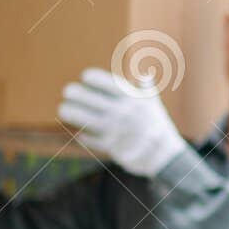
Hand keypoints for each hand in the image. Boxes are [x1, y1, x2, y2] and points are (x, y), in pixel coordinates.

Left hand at [57, 68, 187, 176]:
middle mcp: (122, 111)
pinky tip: (79, 132)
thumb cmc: (158, 125)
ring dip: (69, 112)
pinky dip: (82, 135)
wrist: (165, 155)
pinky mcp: (111, 147)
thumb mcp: (154, 104)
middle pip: (86, 97)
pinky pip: (88, 138)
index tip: (85, 78)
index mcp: (132, 98)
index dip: (90, 77)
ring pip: (82, 118)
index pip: (103, 81)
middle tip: (68, 93)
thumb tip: (144, 73)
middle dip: (73, 93)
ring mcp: (115, 129)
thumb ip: (145, 88)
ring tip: (63, 110)